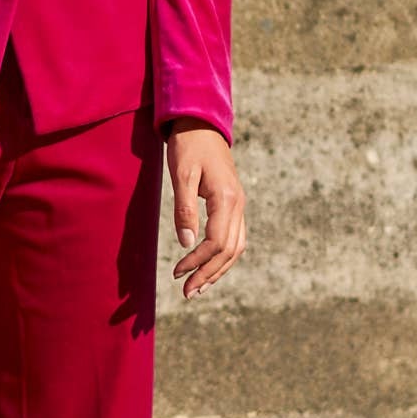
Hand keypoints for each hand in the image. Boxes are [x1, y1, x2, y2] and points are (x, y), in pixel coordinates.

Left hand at [165, 124, 244, 298]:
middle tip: (187, 293)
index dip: (197, 262)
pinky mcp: (234, 205)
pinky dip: (223, 257)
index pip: (216, 242)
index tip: (177, 273)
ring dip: (218, 270)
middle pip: (229, 251)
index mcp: (227, 199)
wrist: (201, 124)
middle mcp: (239, 205)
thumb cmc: (188, 146)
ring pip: (236, 247)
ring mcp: (239, 205)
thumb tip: (186, 243)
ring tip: (198, 287)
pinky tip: (209, 267)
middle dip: (208, 274)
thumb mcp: (181, 174)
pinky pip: (234, 237)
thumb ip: (184, 208)